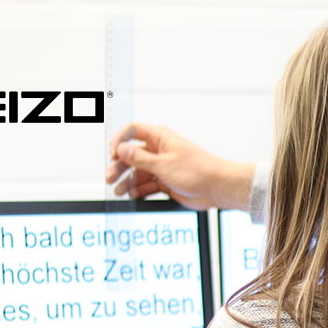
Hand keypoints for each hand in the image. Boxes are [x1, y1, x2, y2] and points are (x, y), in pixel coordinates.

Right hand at [106, 122, 255, 210]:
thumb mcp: (164, 164)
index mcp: (160, 138)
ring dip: (127, 181)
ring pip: (138, 172)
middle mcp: (160, 150)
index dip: (119, 141)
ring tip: (119, 191)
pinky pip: (147, 184)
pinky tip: (133, 195)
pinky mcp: (166, 181)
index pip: (132, 131)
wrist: (217, 188)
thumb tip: (121, 149)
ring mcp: (162, 166)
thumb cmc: (198, 171)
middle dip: (119, 166)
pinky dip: (139, 190)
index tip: (113, 154)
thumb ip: (140, 158)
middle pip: (131, 155)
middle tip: (111, 177)